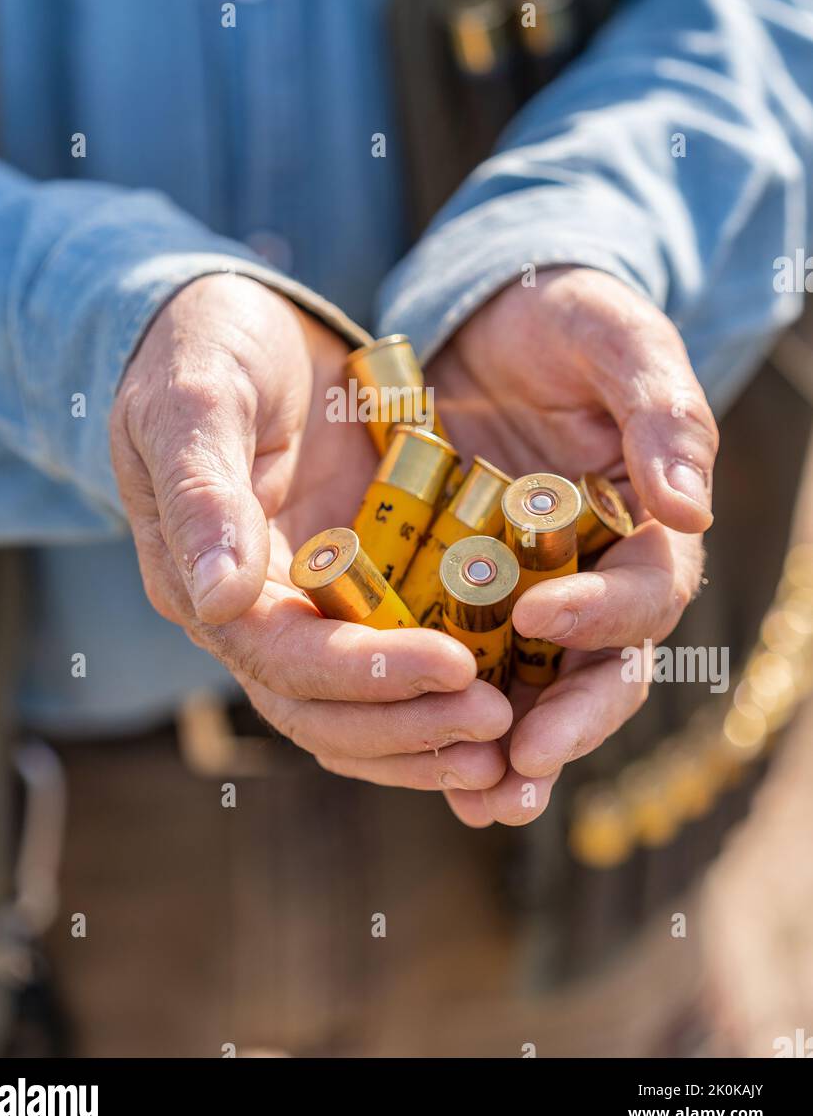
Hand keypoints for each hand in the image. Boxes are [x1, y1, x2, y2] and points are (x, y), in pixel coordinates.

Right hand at [110, 273, 510, 787]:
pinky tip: (515, 698)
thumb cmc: (202, 346)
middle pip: (326, 709)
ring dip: (431, 735)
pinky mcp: (364, 585)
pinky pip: (403, 656)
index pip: (284, 659)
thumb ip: (204, 495)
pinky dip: (446, 691)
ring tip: (511, 741)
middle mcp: (258, 615)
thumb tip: (222, 601)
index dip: (367, 675)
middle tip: (498, 721)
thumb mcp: (197, 401)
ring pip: (365, 709)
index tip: (453, 664)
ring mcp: (313, 606)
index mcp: (203, 584)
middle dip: (410, 724)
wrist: (236, 321)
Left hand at [426, 266, 717, 826]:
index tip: (541, 614)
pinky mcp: (464, 600)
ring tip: (476, 798)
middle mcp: (596, 578)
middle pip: (600, 672)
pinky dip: (449, 720)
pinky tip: (424, 766)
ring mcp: (531, 595)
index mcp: (648, 528)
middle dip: (569, 723)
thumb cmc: (568, 320)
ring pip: (535, 693)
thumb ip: (662, 413)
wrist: (492, 316)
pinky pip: (465, 670)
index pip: (646, 594)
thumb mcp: (618, 340)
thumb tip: (692, 513)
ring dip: (512, 752)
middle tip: (524, 762)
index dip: (604, 615)